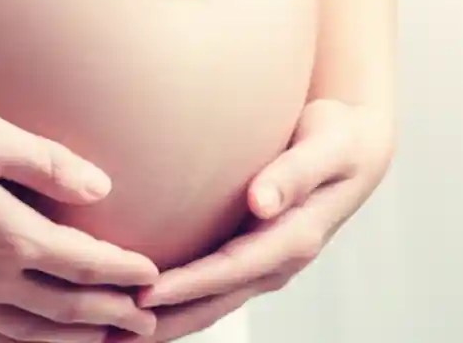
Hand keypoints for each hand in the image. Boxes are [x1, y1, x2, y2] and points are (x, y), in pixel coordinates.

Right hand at [0, 103, 159, 341]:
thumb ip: (44, 162)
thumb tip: (100, 189)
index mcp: (7, 237)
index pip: (84, 264)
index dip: (124, 271)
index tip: (153, 274)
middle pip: (66, 308)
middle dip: (111, 314)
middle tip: (146, 319)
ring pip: (28, 333)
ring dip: (73, 337)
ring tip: (102, 338)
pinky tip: (26, 339)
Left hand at [114, 97, 394, 342]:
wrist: (352, 146)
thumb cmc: (339, 138)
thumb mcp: (328, 148)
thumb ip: (295, 172)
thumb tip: (261, 202)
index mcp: (295, 238)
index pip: (232, 270)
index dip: (188, 285)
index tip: (145, 294)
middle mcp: (277, 262)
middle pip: (214, 301)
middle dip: (165, 320)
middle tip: (111, 332)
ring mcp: (263, 265)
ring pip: (208, 303)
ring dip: (164, 321)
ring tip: (111, 332)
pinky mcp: (249, 257)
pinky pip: (209, 288)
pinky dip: (174, 302)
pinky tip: (136, 305)